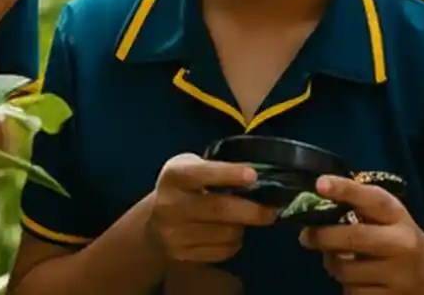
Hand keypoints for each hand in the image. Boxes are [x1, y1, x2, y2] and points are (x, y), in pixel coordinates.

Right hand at [147, 153, 276, 263]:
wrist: (152, 223)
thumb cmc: (182, 187)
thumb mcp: (190, 167)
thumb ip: (215, 169)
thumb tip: (257, 178)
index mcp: (174, 176)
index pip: (202, 174)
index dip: (229, 174)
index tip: (253, 175)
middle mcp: (170, 205)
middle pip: (219, 209)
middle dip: (250, 210)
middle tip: (271, 211)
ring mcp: (174, 233)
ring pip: (225, 234)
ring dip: (242, 227)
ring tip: (243, 220)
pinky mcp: (182, 255)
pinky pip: (222, 252)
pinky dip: (234, 243)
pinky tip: (230, 233)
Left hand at [300, 175, 423, 293]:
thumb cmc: (398, 236)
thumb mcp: (387, 216)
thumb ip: (358, 205)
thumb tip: (317, 196)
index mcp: (397, 216)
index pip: (371, 199)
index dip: (345, 189)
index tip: (320, 184)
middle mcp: (401, 244)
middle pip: (353, 238)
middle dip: (322, 236)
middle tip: (306, 236)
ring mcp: (397, 275)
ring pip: (346, 271)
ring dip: (332, 264)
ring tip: (334, 258)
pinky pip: (353, 292)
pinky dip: (346, 285)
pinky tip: (354, 278)